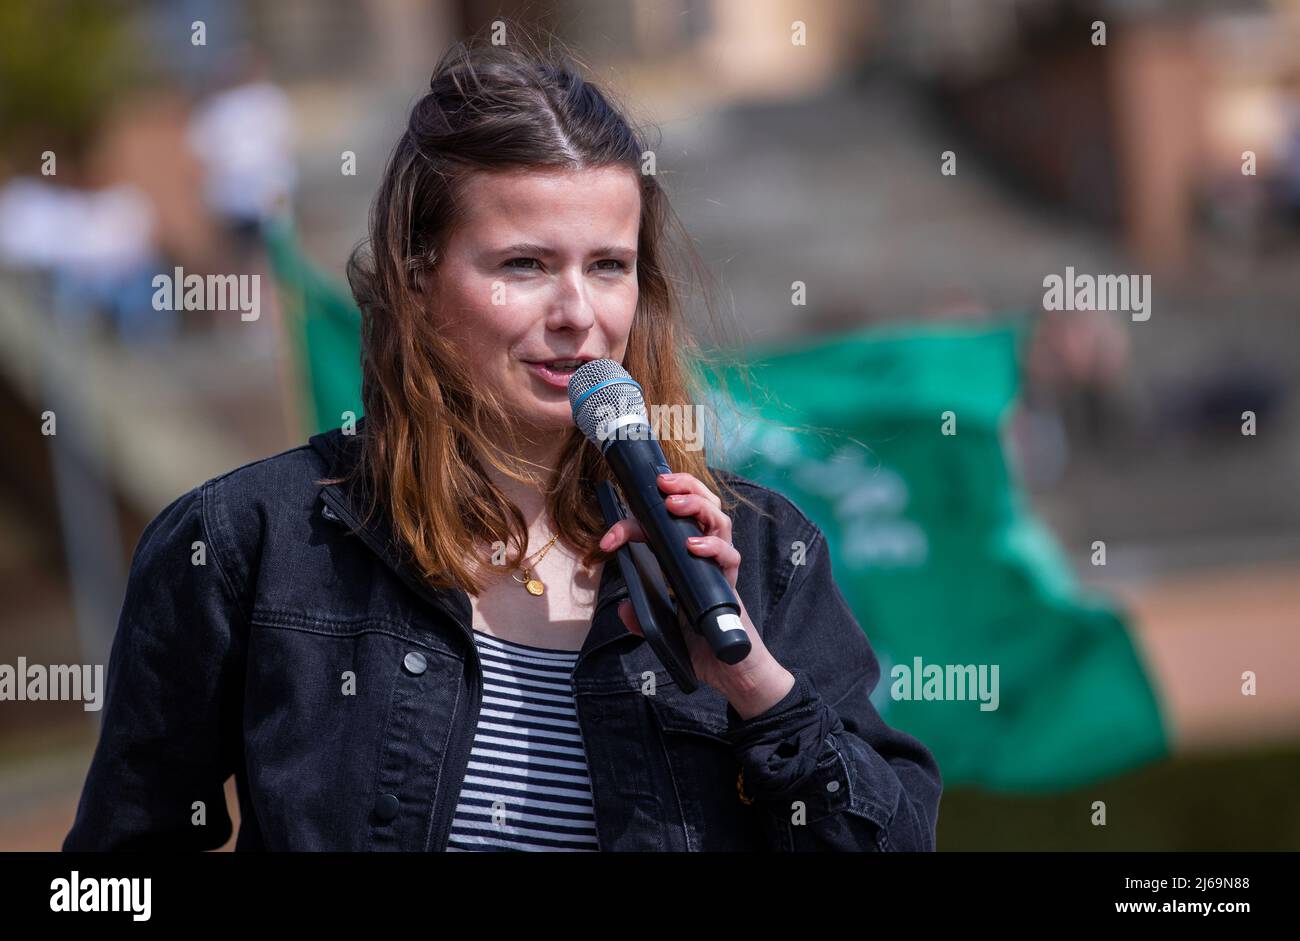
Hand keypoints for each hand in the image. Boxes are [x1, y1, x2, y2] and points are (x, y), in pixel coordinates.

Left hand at [598, 472, 794, 719]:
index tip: (612, 534)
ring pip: (719, 520)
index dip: (639, 521)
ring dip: (696, 506)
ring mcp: (721, 568)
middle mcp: (707, 556)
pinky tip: (695, 546)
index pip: (667, 525)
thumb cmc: (702, 644)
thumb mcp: (662, 630)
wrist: (732, 671)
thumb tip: (624, 611)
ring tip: (674, 503)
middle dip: (683, 487)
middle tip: (661, 482)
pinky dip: (713, 547)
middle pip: (703, 506)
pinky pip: (730, 557)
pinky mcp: (731, 585)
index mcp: (686, 559)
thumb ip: (642, 619)